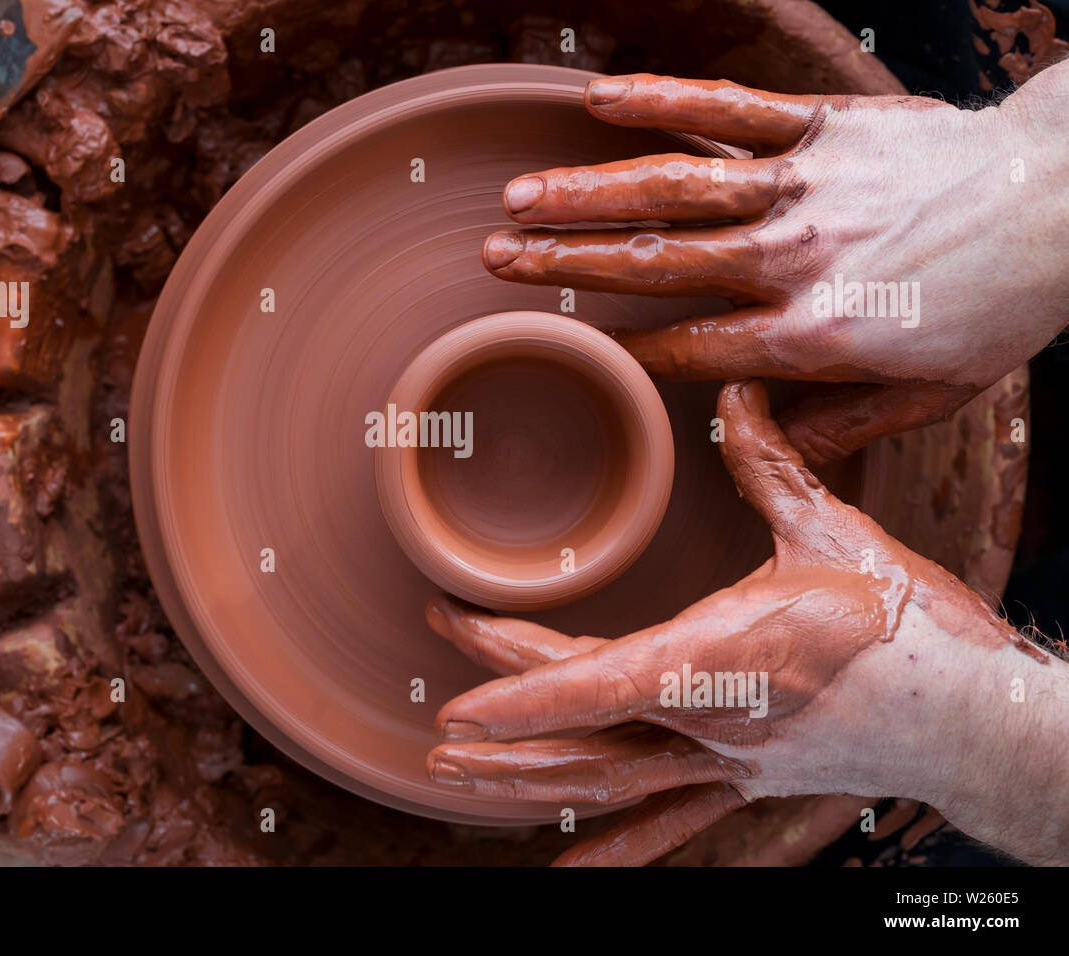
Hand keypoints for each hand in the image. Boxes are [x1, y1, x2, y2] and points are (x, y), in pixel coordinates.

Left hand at [425, 381, 1068, 864]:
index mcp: (728, 658)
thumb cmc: (913, 628)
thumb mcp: (835, 533)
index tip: (457, 700)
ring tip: (455, 772)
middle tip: (441, 675)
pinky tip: (564, 870)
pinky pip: (664, 823)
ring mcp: (725, 763)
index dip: (522, 693)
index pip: (601, 682)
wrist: (980, 723)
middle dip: (504, 708)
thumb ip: (768, 465)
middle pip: (585, 724)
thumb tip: (734, 394)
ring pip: (607, 782)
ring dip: (527, 779)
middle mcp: (714, 723)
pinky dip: (610, 845)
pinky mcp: (742, 782)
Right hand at [483, 66, 1068, 461]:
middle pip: (657, 264)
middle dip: (567, 265)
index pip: (693, 350)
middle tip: (494, 262)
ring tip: (516, 197)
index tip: (575, 354)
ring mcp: (804, 186)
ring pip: (675, 188)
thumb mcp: (932, 397)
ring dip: (587, 192)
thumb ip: (841, 429)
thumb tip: (762, 443)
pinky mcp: (824, 127)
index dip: (627, 354)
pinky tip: (597, 98)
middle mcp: (794, 259)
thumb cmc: (1000, 306)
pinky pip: (730, 112)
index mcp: (814, 334)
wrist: (1063, 201)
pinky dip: (662, 102)